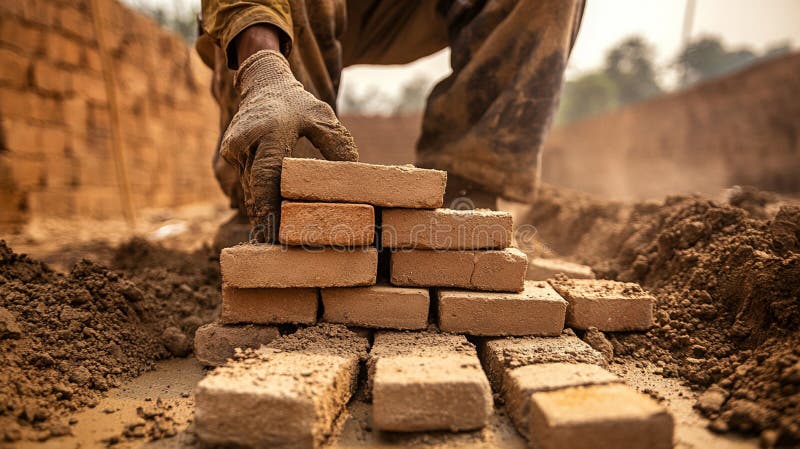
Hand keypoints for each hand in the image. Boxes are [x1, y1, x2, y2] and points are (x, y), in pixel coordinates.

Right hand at [221, 47, 357, 242]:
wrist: (262, 83)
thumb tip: (352, 179)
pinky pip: (247, 184)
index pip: (267, 178)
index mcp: (269, 133)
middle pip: (256, 191)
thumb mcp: (324, 118)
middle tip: (277, 248)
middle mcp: (246, 143)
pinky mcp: (231, 156)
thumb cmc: (299, 105)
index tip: (278, 233)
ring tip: (277, 240)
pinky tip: (270, 220)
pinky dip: (260, 201)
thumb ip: (338, 146)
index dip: (271, 209)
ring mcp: (234, 150)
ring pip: (251, 190)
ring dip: (264, 213)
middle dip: (265, 220)